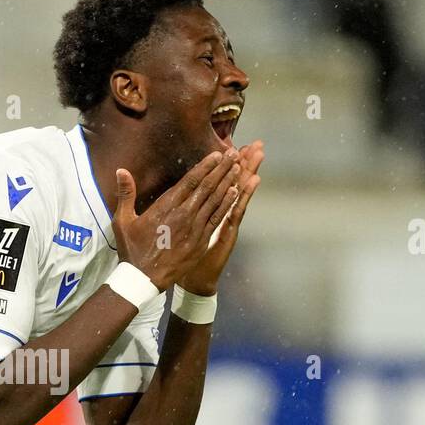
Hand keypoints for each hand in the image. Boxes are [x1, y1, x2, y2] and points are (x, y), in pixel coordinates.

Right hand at [112, 150, 240, 291]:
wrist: (143, 278)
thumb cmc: (132, 249)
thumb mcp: (123, 221)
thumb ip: (126, 194)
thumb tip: (121, 170)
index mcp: (166, 207)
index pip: (190, 181)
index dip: (205, 166)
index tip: (217, 154)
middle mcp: (184, 215)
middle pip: (207, 187)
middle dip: (221, 169)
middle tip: (234, 155)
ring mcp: (195, 229)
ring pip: (215, 201)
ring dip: (227, 183)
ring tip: (238, 168)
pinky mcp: (201, 241)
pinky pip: (217, 219)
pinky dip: (227, 205)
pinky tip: (234, 193)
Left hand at [178, 140, 263, 295]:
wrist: (193, 282)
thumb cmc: (181, 257)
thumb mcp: (176, 230)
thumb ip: (170, 209)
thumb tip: (165, 193)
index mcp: (205, 209)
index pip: (217, 182)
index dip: (227, 165)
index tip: (236, 145)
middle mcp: (218, 214)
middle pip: (232, 183)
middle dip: (243, 162)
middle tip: (257, 142)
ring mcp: (224, 223)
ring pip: (237, 192)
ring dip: (248, 172)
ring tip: (259, 154)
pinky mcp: (226, 234)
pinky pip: (235, 211)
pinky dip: (243, 197)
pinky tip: (251, 182)